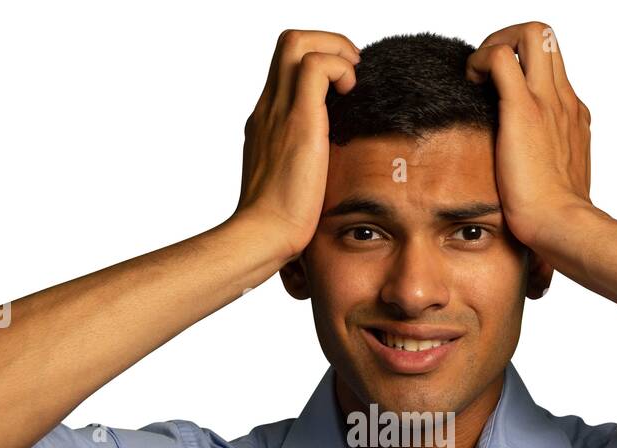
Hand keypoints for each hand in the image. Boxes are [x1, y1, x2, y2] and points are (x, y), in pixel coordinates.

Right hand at [233, 29, 360, 259]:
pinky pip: (316, 65)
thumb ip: (304, 168)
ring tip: (353, 79)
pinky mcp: (298, 121)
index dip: (317, 62)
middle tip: (352, 72)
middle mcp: (267, 109)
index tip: (342, 86)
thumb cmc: (279, 223)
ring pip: (297, 43)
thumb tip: (326, 177)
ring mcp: (278, 111)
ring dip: (335, 49)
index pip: (286, 68)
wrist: (263, 235)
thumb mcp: (291, 185)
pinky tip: (350, 93)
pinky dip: (339, 67)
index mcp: (266, 122)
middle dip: (327, 44)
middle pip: (288, 43)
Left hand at [466, 22, 593, 252]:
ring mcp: (547, 101)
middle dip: (510, 40)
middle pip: (547, 38)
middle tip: (486, 71)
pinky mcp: (523, 110)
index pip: (553, 69)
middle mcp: (564, 101)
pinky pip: (501, 56)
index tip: (499, 92)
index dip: (524, 68)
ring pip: (531, 34)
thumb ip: (547, 167)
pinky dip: (480, 59)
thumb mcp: (558, 182)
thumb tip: (527, 182)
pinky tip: (469, 84)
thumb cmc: (557, 218)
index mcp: (573, 116)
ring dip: (496, 43)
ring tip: (477, 74)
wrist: (563, 227)